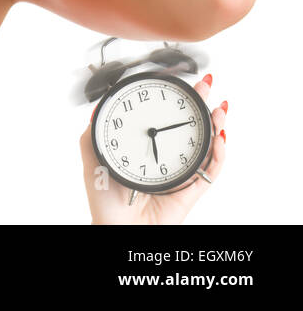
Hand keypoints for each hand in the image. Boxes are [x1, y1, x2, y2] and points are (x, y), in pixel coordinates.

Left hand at [82, 72, 227, 223]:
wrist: (116, 229)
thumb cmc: (105, 201)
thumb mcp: (92, 161)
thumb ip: (92, 135)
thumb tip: (96, 108)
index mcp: (146, 148)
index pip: (163, 119)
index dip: (173, 101)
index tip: (178, 81)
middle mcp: (167, 157)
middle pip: (190, 127)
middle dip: (201, 105)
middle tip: (207, 85)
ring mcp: (182, 173)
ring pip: (207, 145)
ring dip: (216, 125)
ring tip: (219, 109)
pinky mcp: (192, 189)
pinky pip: (210, 171)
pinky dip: (218, 155)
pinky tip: (219, 139)